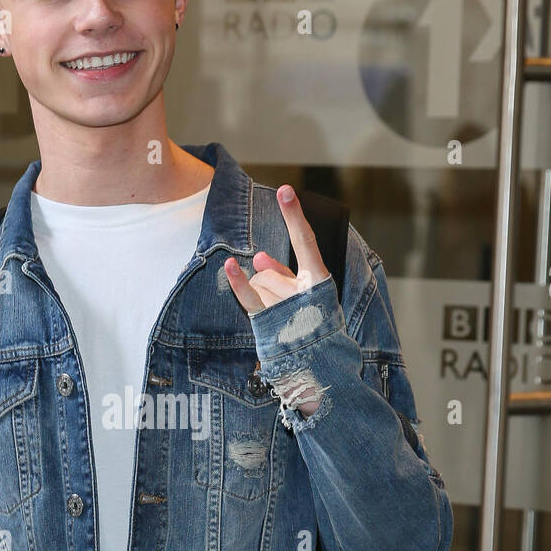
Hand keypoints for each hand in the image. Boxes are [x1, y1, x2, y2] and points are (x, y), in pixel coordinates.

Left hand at [223, 185, 328, 314]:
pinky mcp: (270, 321)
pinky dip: (238, 281)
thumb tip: (259, 257)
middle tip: (291, 306)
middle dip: (274, 284)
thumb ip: (283, 271)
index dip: (294, 215)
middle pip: (271, 272)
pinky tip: (230, 265)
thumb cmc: (313, 320)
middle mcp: (303, 292)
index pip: (305, 240)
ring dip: (266, 296)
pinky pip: (249, 297)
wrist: (319, 359)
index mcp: (320, 279)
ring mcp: (286, 307)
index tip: (285, 191)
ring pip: (261, 283)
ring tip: (284, 316)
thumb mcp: (307, 292)